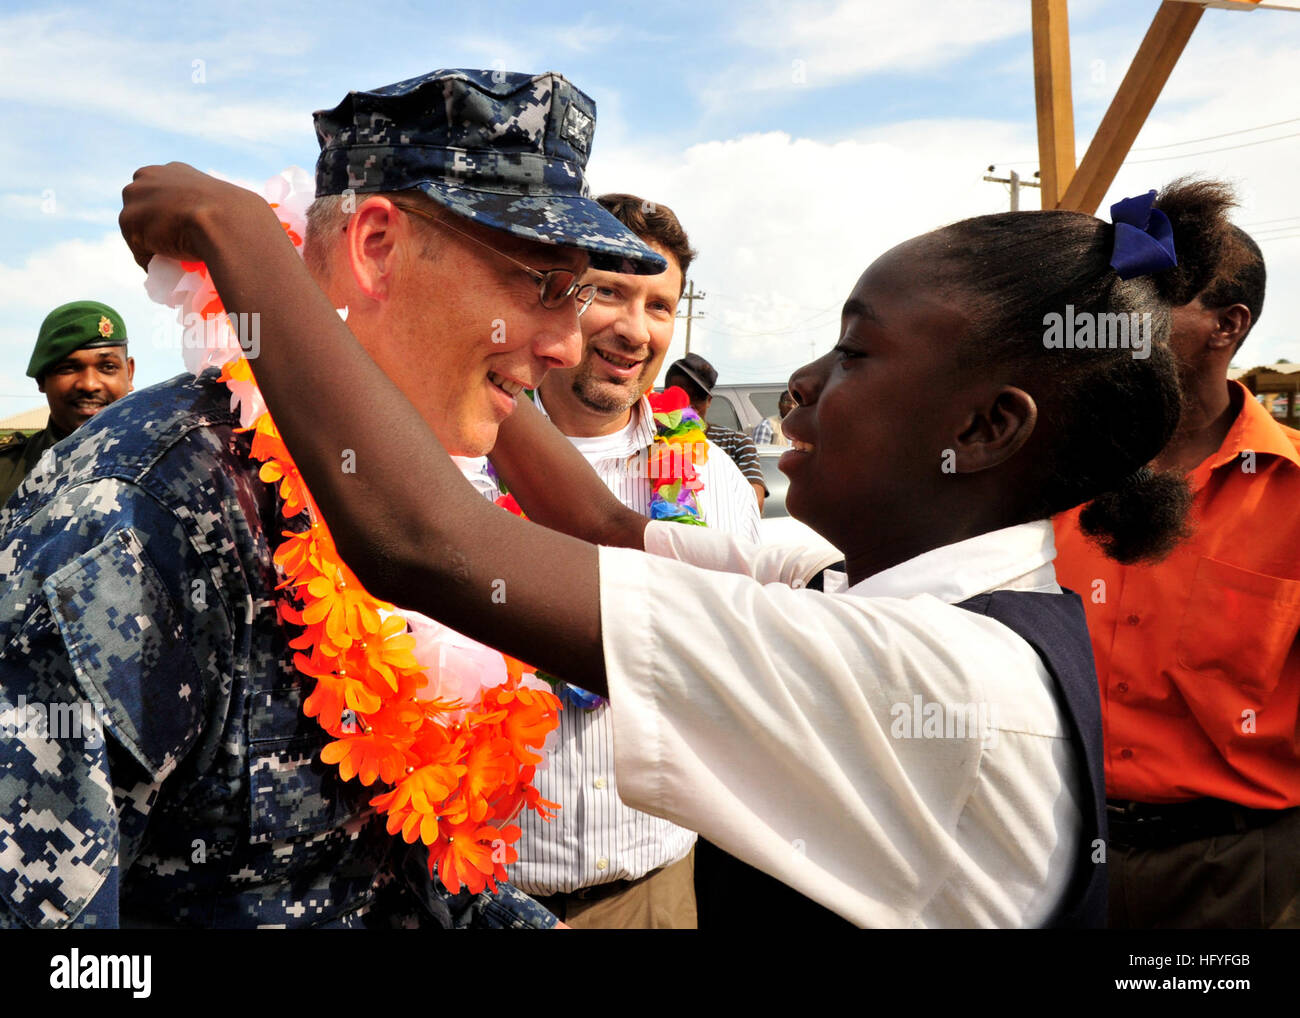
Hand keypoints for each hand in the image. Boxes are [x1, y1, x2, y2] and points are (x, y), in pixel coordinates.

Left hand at [119, 162, 269, 269]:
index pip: (161, 194)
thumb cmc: (235, 216)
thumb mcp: (225, 204)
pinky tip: (172, 266)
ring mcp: (135, 197)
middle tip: (175, 249)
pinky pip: (138, 250)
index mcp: (173, 170)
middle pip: (143, 209)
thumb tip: (226, 228)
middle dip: (154, 228)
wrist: (225, 222)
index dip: (169, 215)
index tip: (182, 233)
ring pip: (138, 230)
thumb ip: (210, 208)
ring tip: (174, 262)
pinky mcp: (129, 221)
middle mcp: (148, 176)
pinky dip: (152, 262)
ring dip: (152, 246)